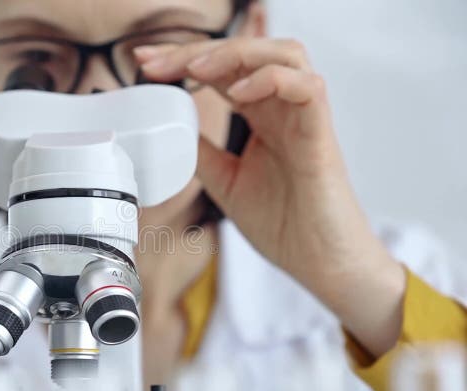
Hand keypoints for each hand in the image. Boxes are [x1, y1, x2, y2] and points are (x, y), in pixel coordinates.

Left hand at [135, 38, 405, 357]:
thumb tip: (173, 132)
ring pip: (283, 54)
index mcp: (263, 117)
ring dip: (235, 54)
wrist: (319, 264)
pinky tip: (237, 92)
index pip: (223, 71)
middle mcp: (284, 110)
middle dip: (197, 49)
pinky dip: (271, 80)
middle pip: (248, 52)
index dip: (183, 59)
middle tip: (155, 60)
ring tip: (195, 69)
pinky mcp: (321, 136)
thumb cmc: (285, 225)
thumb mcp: (225, 182)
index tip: (146, 62)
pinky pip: (307, 87)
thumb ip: (202, 152)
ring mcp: (304, 119)